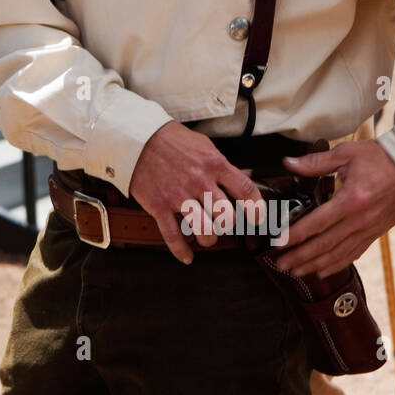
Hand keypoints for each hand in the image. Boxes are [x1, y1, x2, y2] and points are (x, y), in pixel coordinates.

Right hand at [129, 122, 264, 264]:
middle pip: (227, 217)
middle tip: (223, 223)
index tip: (258, 218)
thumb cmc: (172, 141)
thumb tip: (241, 179)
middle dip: (228, 225)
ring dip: (209, 238)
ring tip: (206, 235)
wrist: (137, 138)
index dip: (256, 208)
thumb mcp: (204, 146)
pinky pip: (173, 236)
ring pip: (204, 231)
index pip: (245, 189)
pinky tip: (187, 256)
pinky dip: (181, 251)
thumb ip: (221, 166)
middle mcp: (199, 181)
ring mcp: (178, 195)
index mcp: (214, 164)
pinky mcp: (158, 206)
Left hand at [274, 141, 394, 278]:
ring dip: (314, 265)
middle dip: (300, 257)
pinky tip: (322, 270)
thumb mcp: (348, 153)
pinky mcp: (375, 234)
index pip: (316, 223)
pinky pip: (353, 254)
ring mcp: (368, 230)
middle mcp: (359, 220)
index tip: (278, 242)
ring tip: (296, 271)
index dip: (295, 235)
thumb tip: (289, 163)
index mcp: (350, 199)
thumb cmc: (381, 158)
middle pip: (324, 245)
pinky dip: (336, 265)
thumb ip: (316, 162)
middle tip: (280, 264)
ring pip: (337, 254)